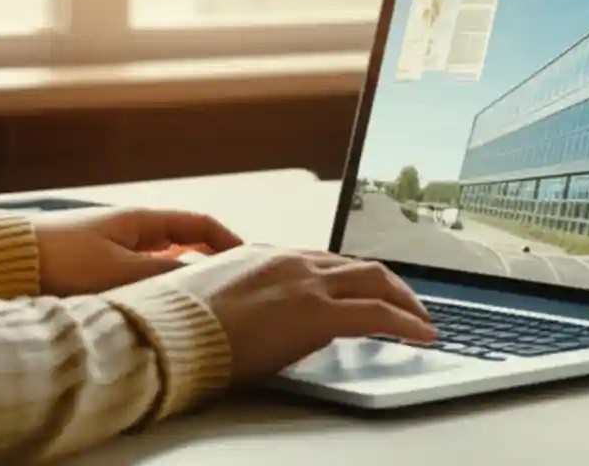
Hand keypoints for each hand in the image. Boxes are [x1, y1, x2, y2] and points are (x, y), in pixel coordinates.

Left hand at [34, 207, 241, 295]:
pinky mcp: (97, 268)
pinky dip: (158, 288)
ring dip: (182, 279)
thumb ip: (165, 274)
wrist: (5, 263)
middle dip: (211, 263)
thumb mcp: (120, 270)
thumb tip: (206, 279)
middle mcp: (132, 230)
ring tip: (201, 304)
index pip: (200, 224)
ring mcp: (114, 248)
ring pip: (163, 263)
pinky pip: (141, 276)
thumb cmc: (62, 261)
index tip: (252, 262)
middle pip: (185, 244)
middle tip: (233, 288)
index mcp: (142, 220)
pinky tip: (160, 308)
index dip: (229, 241)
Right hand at [152, 245, 437, 383]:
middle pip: (356, 266)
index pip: (321, 260)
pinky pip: (378, 314)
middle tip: (406, 303)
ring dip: (404, 300)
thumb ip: (237, 298)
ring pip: (375, 281)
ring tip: (420, 319)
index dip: (348, 276)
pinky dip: (406, 322)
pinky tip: (421, 334)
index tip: (361, 289)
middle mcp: (290, 260)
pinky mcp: (317, 313)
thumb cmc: (174, 325)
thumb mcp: (208, 298)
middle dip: (389, 284)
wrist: (166, 334)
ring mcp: (305, 283)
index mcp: (262, 254)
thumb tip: (245, 317)